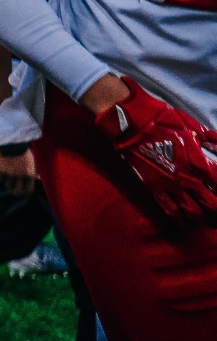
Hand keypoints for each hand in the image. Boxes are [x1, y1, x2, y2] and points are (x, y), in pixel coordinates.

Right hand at [0, 148, 37, 193]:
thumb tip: (38, 179)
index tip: (24, 190)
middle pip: (17, 191)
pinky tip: (3, 174)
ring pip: (8, 186)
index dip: (26, 192)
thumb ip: (35, 171)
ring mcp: (10, 174)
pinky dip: (1, 178)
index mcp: (29, 175)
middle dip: (16, 191)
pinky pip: (0, 179)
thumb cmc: (25, 152)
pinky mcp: (1, 171)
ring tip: (9, 180)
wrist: (12, 144)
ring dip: (8, 184)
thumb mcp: (33, 161)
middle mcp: (20, 177)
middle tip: (15, 190)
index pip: (29, 190)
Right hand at [95, 77, 216, 221]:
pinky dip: (179, 218)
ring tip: (204, 218)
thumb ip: (209, 139)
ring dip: (201, 217)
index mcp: (202, 164)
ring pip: (193, 212)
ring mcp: (171, 185)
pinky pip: (169, 209)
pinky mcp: (154, 188)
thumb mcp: (192, 126)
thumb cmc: (163, 120)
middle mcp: (190, 179)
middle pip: (212, 204)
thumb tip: (216, 143)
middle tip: (216, 211)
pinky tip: (184, 221)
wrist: (133, 122)